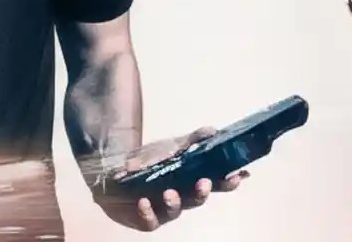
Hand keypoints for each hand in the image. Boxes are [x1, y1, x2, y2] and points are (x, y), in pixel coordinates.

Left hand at [90, 127, 248, 231]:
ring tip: (169, 193)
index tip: (238, 175)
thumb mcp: (169, 147)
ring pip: (175, 212)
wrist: (112, 172)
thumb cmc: (147, 162)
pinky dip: (148, 212)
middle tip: (203, 183)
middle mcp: (180, 197)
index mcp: (190, 180)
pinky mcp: (144, 219)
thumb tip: (213, 131)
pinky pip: (149, 221)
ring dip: (175, 203)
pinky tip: (143, 201)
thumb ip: (191, 141)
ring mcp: (162, 210)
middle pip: (197, 199)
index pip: (214, 182)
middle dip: (202, 193)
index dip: (227, 181)